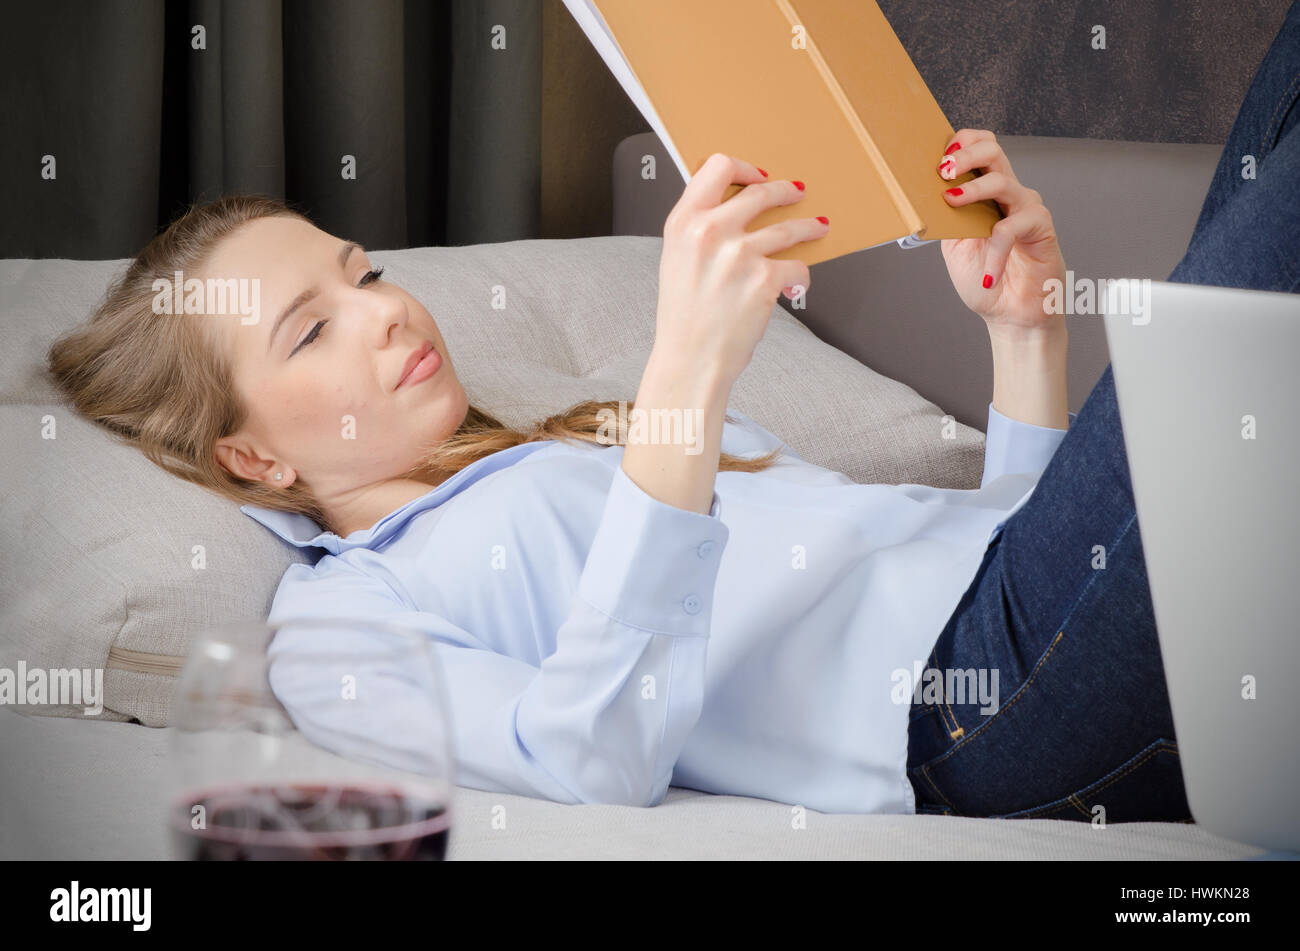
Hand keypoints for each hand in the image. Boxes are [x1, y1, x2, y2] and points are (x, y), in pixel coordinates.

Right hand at [653, 153, 829, 386]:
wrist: (690, 359)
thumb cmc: (684, 317)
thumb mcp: (677, 260)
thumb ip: (698, 230)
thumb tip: (732, 209)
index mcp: (683, 223)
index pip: (716, 168)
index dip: (744, 168)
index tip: (758, 176)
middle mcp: (710, 232)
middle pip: (760, 192)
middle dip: (785, 191)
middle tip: (797, 192)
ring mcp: (739, 254)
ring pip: (788, 227)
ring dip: (808, 227)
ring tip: (818, 228)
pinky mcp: (764, 279)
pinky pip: (797, 268)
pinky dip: (800, 278)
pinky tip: (795, 287)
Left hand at [936, 129, 1066, 338]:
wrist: (1010, 314)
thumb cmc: (984, 279)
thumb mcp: (954, 245)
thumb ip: (946, 219)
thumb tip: (923, 197)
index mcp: (985, 192)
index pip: (980, 148)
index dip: (962, 143)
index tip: (939, 158)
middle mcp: (1007, 193)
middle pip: (993, 151)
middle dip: (965, 155)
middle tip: (943, 170)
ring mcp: (1025, 207)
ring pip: (1002, 181)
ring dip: (972, 189)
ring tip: (951, 201)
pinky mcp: (1041, 226)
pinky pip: (1013, 227)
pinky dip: (996, 250)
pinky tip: (989, 274)